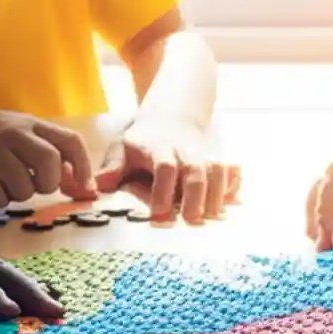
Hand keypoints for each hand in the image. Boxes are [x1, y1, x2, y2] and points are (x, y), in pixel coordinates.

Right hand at [0, 109, 95, 207]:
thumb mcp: (18, 133)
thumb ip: (46, 152)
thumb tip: (80, 185)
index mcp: (31, 124)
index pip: (70, 142)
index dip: (83, 168)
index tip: (83, 189)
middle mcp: (13, 132)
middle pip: (50, 162)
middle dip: (48, 184)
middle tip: (35, 186)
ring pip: (23, 186)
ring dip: (18, 195)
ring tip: (4, 185)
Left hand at [97, 118, 239, 222]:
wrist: (174, 113)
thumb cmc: (143, 141)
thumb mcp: (123, 148)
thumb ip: (112, 168)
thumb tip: (99, 185)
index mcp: (159, 149)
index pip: (164, 167)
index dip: (163, 189)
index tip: (159, 213)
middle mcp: (185, 151)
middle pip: (196, 170)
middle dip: (196, 195)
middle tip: (191, 219)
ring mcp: (205, 154)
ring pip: (217, 171)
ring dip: (217, 194)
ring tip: (212, 216)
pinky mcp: (219, 158)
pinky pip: (232, 170)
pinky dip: (234, 184)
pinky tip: (230, 202)